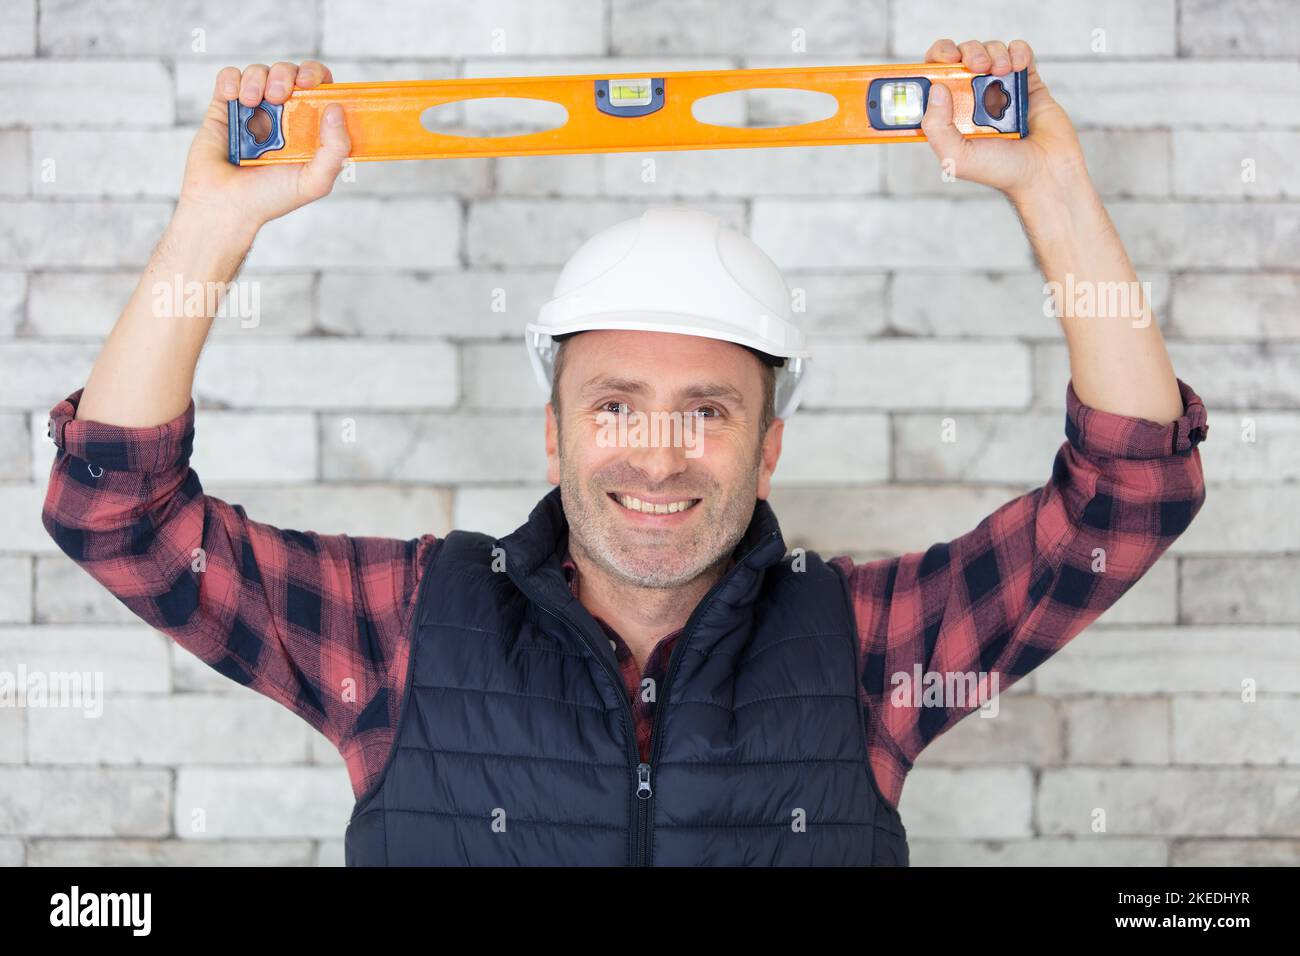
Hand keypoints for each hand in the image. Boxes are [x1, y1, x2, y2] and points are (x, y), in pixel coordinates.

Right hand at [177, 61, 350, 237]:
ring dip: (257, 79)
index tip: (308, 83)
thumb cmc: (270, 198)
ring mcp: (253, 110)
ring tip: (250, 102)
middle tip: (278, 95)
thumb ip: (336, 149)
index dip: (316, 76)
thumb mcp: (315, 181)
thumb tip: (337, 108)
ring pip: (260, 71)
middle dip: (285, 74)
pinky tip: (234, 99)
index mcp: (307, 128)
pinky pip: (229, 77)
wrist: (225, 205)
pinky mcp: (224, 107)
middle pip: (290, 72)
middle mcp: (281, 116)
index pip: (319, 88)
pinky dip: (232, 80)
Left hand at [919, 39, 1088, 204]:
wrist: (1044, 172)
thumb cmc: (1000, 170)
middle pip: (961, 55)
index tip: (945, 60)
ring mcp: (999, 88)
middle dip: (967, 52)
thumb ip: (937, 127)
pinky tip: (1017, 67)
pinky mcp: (1026, 82)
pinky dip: (1017, 51)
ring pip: (989, 50)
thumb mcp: (957, 157)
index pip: (934, 76)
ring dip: (993, 53)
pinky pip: (1018, 52)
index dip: (935, 60)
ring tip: (1002, 72)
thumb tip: (935, 88)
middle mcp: (972, 98)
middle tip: (977, 66)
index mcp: (950, 113)